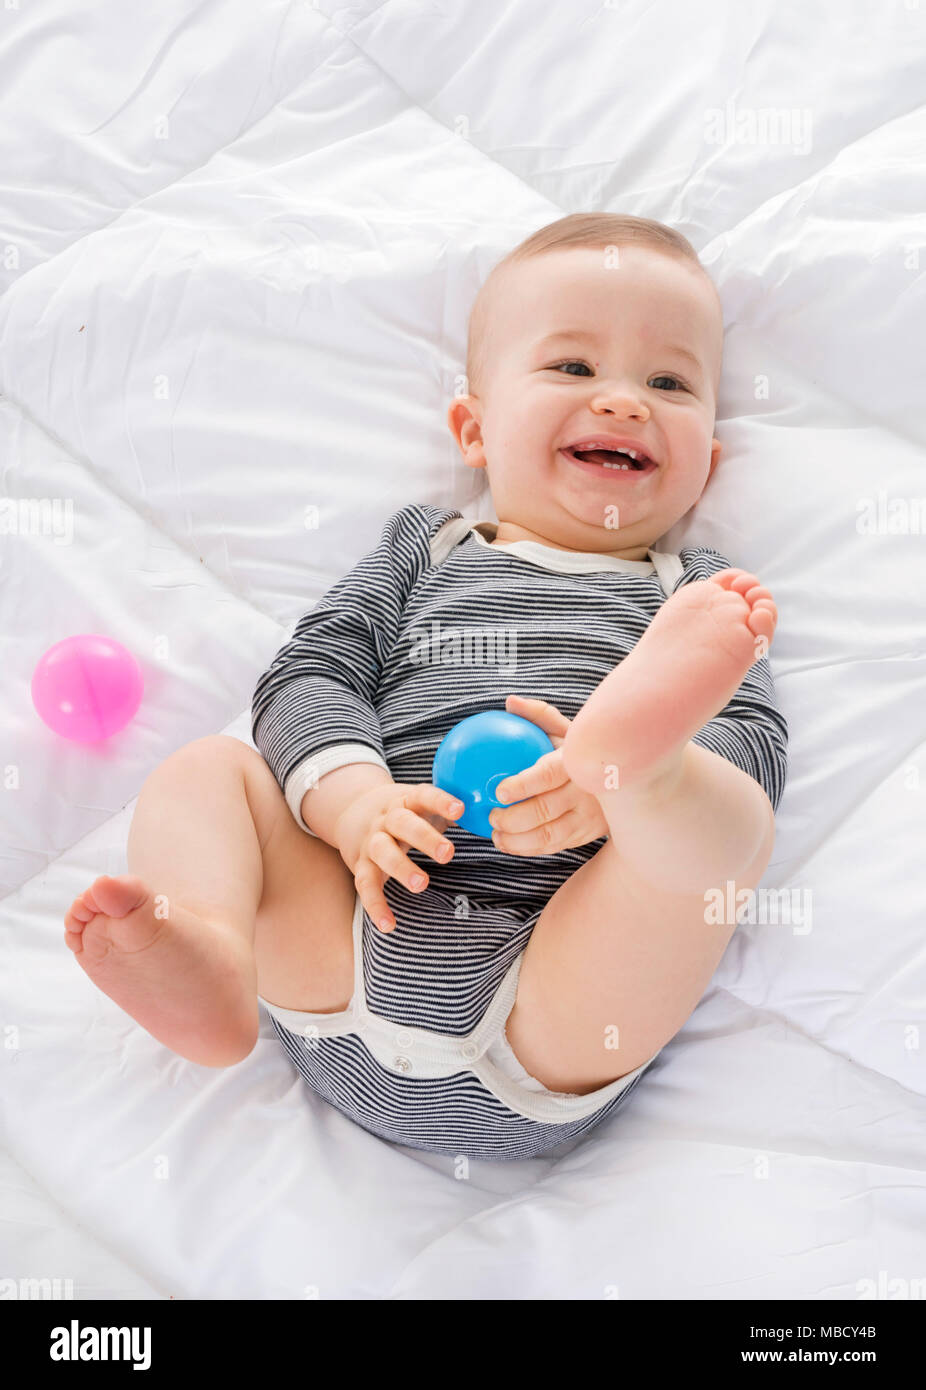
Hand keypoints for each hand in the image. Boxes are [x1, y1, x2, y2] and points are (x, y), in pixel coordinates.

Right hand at [334, 782, 464, 932]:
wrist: (352, 811)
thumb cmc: (404, 812)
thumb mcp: (422, 805)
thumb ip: (449, 812)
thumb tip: (489, 820)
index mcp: (407, 800)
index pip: (424, 795)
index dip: (441, 801)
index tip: (460, 810)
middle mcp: (387, 818)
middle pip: (402, 823)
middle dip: (425, 838)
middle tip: (448, 854)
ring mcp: (371, 841)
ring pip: (382, 851)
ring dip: (401, 867)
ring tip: (421, 884)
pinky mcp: (360, 864)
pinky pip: (365, 885)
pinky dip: (376, 906)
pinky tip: (389, 925)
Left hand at [487, 694, 608, 854]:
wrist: (625, 780)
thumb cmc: (583, 750)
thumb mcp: (568, 729)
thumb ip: (539, 715)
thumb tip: (510, 703)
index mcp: (578, 762)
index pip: (548, 775)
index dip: (523, 785)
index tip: (499, 791)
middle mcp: (586, 791)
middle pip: (544, 810)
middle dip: (512, 818)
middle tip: (492, 815)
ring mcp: (588, 817)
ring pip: (548, 835)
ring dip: (516, 840)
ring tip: (496, 834)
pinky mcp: (586, 834)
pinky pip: (554, 846)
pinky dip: (527, 849)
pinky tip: (507, 843)